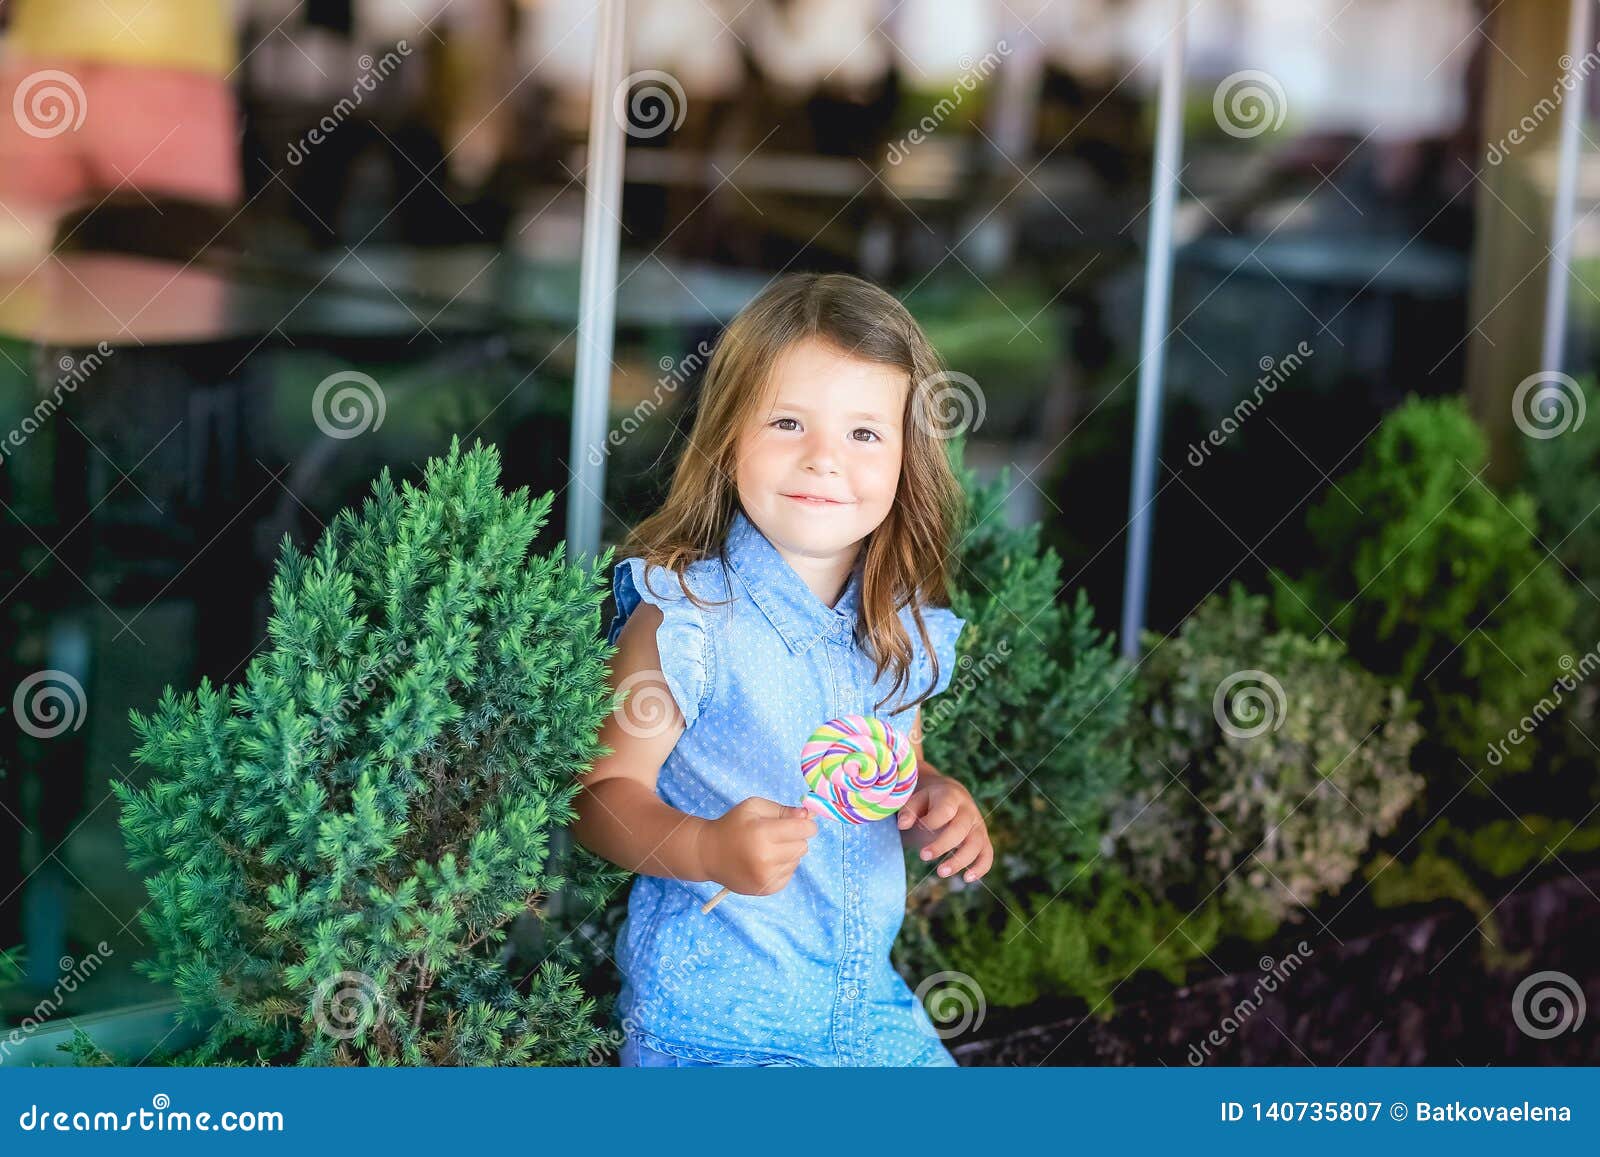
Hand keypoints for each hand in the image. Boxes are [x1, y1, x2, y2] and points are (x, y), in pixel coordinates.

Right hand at [699, 797, 818, 895]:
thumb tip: (808, 816)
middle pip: (803, 846)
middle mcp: (765, 858)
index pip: (803, 830)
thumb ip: (783, 810)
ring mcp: (766, 877)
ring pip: (797, 861)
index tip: (799, 822)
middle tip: (777, 835)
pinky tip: (766, 861)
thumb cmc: (732, 826)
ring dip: (788, 853)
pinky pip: (789, 875)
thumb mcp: (753, 807)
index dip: (805, 823)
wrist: (709, 854)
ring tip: (768, 849)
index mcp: (762, 834)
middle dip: (796, 838)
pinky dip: (782, 867)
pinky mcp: (766, 889)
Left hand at [897, 772, 992, 883]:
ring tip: (940, 872)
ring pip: (976, 844)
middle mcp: (969, 811)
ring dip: (959, 860)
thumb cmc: (930, 801)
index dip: (931, 821)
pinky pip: (987, 855)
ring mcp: (978, 826)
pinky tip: (967, 879)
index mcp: (952, 796)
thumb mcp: (918, 798)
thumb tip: (903, 824)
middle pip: (960, 829)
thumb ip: (909, 810)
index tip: (916, 827)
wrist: (952, 795)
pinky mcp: (983, 840)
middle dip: (942, 845)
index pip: (945, 810)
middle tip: (923, 856)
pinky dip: (981, 868)